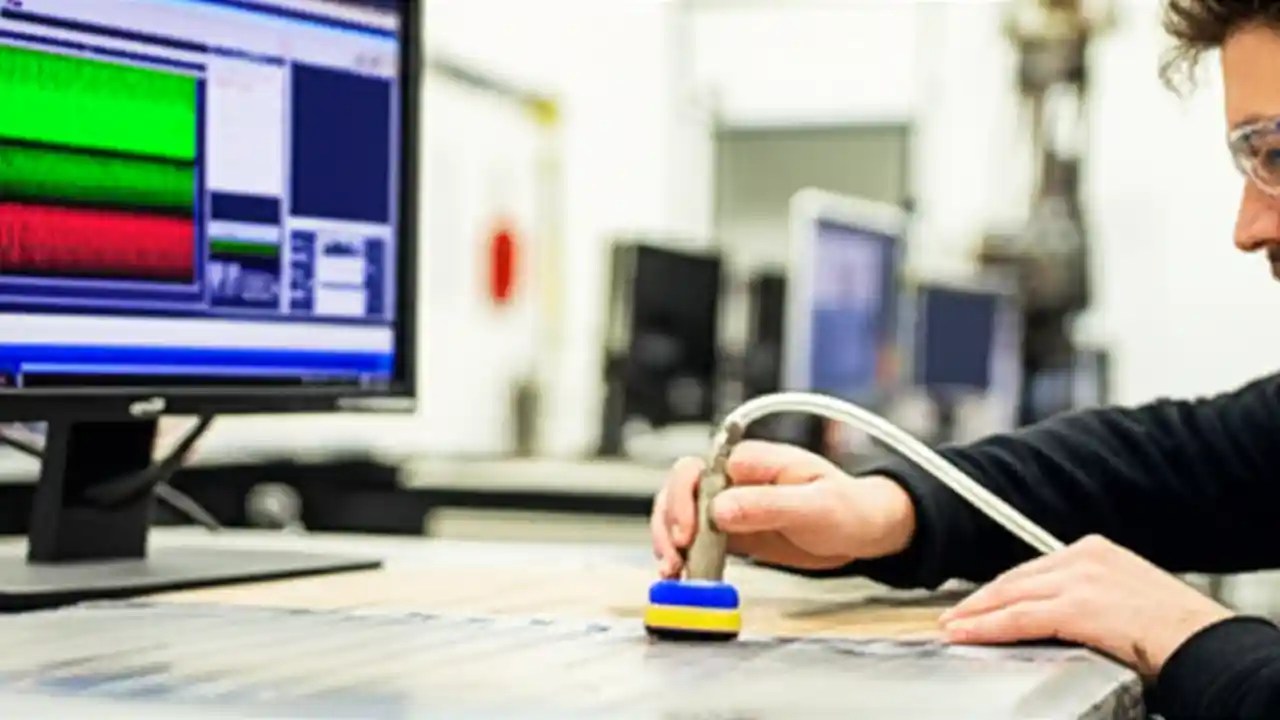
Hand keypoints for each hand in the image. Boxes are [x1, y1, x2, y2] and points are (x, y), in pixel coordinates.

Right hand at [650, 440, 916, 577]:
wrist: (863, 530)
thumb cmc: (848, 507)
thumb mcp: (815, 505)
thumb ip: (768, 505)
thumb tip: (719, 510)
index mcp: (751, 463)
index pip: (698, 470)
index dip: (683, 499)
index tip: (687, 531)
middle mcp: (733, 481)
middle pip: (678, 492)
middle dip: (668, 523)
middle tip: (674, 557)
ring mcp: (729, 507)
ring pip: (680, 517)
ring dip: (668, 542)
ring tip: (673, 571)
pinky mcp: (732, 534)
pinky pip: (697, 543)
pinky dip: (685, 558)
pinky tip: (684, 576)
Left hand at [940, 535, 1234, 677]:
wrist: (1202, 641)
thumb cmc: (1173, 629)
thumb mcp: (1125, 594)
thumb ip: (1089, 595)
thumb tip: (1061, 612)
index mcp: (1096, 551)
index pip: (1035, 569)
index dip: (1003, 589)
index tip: (981, 600)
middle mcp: (1084, 557)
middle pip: (1017, 578)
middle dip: (982, 599)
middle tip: (954, 615)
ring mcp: (1079, 580)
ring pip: (1011, 595)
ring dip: (976, 613)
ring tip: (952, 627)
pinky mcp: (1076, 607)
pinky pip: (1019, 617)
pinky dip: (988, 626)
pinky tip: (968, 634)